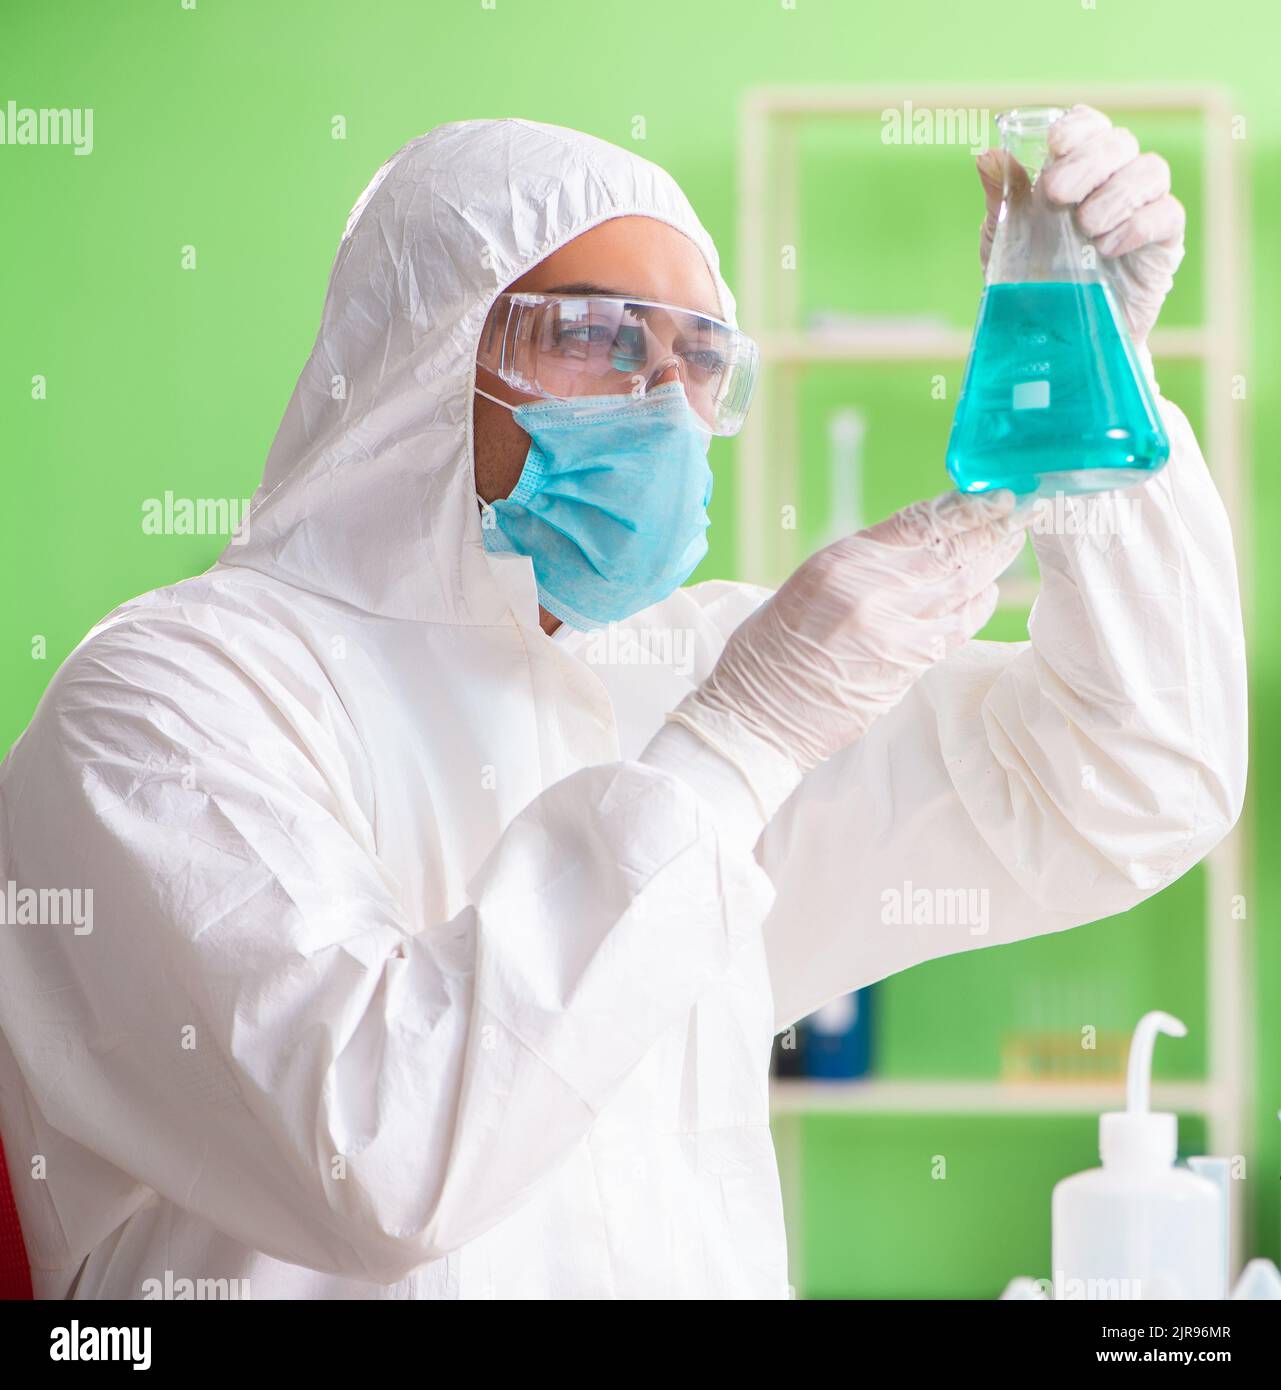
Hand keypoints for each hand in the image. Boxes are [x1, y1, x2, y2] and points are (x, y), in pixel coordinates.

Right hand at [673, 490, 1028, 775]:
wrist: (755, 717)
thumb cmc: (767, 652)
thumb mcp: (804, 585)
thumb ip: (860, 564)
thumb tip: (916, 546)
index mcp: (840, 561)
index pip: (917, 522)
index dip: (962, 506)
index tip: (989, 493)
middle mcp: (871, 591)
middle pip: (949, 549)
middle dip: (990, 527)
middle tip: (1019, 508)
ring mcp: (893, 631)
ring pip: (961, 585)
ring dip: (993, 561)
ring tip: (1012, 539)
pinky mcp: (906, 668)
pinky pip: (955, 628)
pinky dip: (976, 605)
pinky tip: (988, 590)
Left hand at [976, 105, 1185, 343]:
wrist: (1055, 338)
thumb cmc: (1033, 281)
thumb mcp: (1006, 241)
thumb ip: (1001, 198)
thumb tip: (987, 156)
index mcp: (1076, 171)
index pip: (1089, 126)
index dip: (1077, 127)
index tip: (1054, 144)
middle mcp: (1113, 181)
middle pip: (1120, 142)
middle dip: (1088, 162)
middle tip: (1057, 194)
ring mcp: (1142, 209)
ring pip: (1151, 170)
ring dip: (1115, 193)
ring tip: (1085, 227)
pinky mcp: (1163, 243)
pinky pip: (1167, 215)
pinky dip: (1137, 225)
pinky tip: (1107, 248)